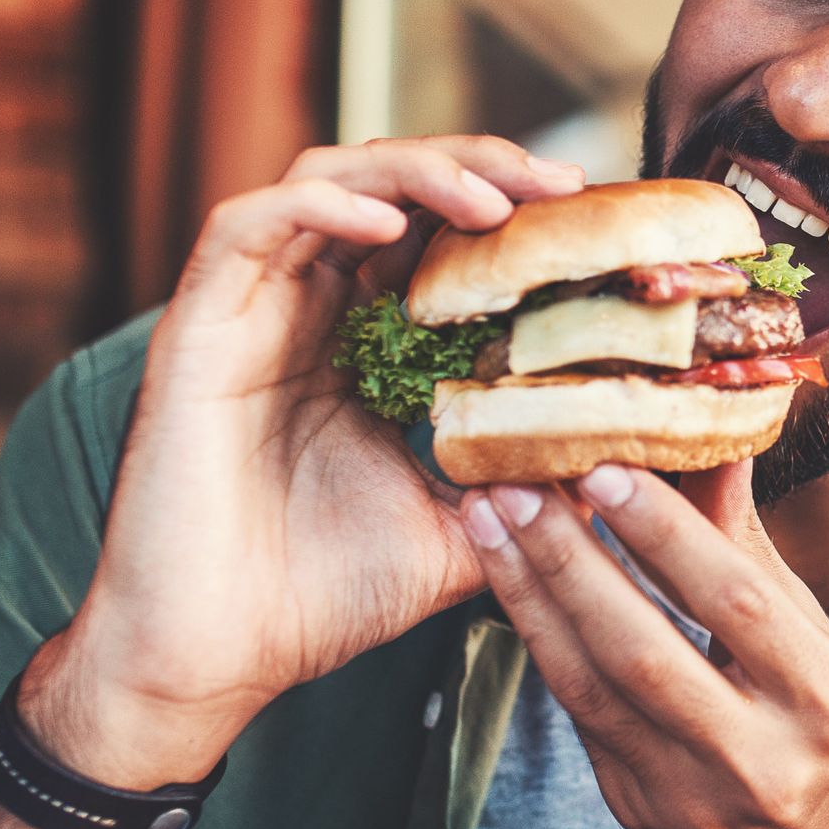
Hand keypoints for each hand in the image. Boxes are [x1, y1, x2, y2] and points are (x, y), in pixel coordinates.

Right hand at [33, 137, 586, 786]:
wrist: (213, 660)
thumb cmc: (319, 601)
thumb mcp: (461, 536)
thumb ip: (531, 495)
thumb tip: (631, 474)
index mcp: (361, 347)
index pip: (438, 239)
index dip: (511, 213)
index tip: (591, 222)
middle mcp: (306, 313)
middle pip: (392, 187)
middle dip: (480, 169)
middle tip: (562, 187)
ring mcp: (248, 314)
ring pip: (326, 181)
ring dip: (413, 171)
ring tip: (491, 201)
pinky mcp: (196, 329)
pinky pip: (245, 227)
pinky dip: (317, 206)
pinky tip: (383, 221)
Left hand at [456, 461, 828, 828]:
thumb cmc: (815, 712)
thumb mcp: (808, 630)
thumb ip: (746, 545)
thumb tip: (713, 437)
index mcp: (819, 699)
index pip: (735, 604)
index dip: (666, 534)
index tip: (605, 467)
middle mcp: (758, 758)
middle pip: (645, 652)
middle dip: (570, 563)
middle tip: (516, 488)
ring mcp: (689, 796)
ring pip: (592, 688)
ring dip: (531, 597)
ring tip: (488, 522)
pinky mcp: (637, 811)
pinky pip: (578, 713)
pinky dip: (541, 640)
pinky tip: (511, 581)